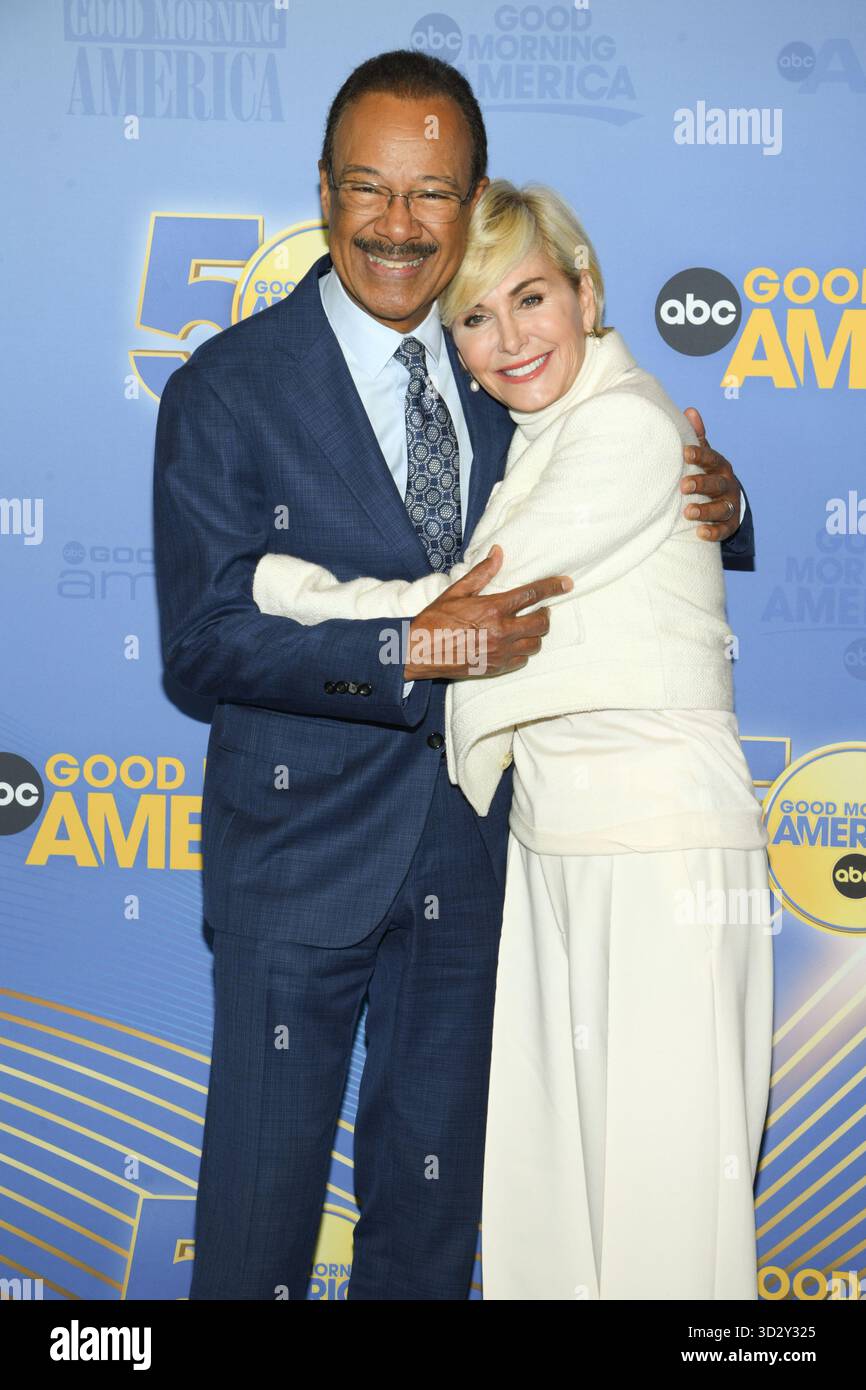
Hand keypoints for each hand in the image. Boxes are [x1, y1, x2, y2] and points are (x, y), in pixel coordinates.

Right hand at [404, 545, 572, 680]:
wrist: (419, 652)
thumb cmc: (435, 619)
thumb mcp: (456, 592)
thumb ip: (481, 573)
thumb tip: (498, 553)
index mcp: (493, 609)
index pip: (532, 594)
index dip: (553, 587)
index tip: (566, 583)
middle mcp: (501, 632)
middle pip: (542, 623)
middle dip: (545, 614)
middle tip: (540, 609)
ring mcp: (500, 652)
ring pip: (535, 644)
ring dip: (535, 634)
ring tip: (526, 626)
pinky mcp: (496, 667)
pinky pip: (522, 660)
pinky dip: (522, 651)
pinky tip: (512, 643)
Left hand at [680, 407, 742, 541]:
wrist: (728, 500)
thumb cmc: (709, 473)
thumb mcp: (705, 456)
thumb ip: (697, 437)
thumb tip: (690, 410)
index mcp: (719, 466)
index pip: (711, 459)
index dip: (699, 456)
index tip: (685, 452)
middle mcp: (727, 485)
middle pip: (716, 484)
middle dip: (701, 484)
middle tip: (684, 486)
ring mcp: (730, 505)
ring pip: (721, 508)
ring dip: (705, 511)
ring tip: (688, 512)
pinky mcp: (730, 524)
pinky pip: (724, 529)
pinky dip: (713, 532)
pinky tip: (700, 533)